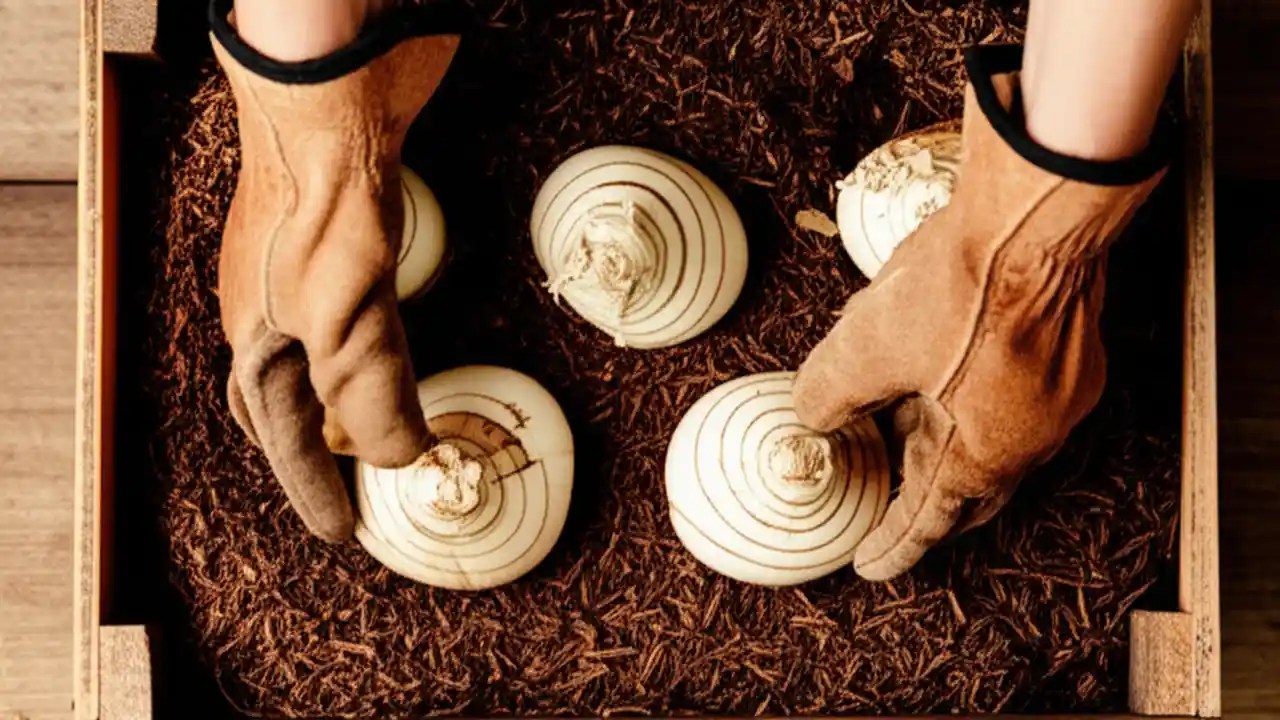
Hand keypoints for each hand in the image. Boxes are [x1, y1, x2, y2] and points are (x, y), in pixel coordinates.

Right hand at [210, 5, 459, 540]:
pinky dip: (379, 351)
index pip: (284, 437)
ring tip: (378, 433)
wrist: (335, 90)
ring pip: (328, 362)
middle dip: (321, 453)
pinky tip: (393, 345)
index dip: (314, 488)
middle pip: (292, 403)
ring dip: (351, 405)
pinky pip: (361, 317)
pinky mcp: (349, 237)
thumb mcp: (341, 317)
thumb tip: (403, 458)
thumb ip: (368, 394)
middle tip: (352, 491)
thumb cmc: (319, 197)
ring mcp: (309, 272)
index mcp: (259, 339)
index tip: (340, 533)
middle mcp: (277, 311)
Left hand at [794, 45, 1167, 580]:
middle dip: (928, 508)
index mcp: (980, 455)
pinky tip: (945, 378)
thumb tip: (808, 416)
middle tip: (893, 514)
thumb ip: (829, 393)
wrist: (1037, 218)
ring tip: (904, 439)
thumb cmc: (959, 288)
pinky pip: (1016, 402)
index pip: (928, 521)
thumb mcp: (866, 347)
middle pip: (970, 493)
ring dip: (949, 449)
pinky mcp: (1071, 355)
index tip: (867, 565)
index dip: (891, 545)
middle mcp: (1030, 439)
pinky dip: (976, 407)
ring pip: (996, 444)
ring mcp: (1058, 398)